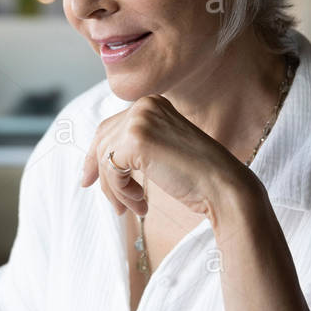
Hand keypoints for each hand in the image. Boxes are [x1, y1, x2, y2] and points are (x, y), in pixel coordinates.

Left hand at [80, 95, 249, 221]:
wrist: (223, 185)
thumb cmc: (196, 175)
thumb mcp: (160, 151)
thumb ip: (132, 147)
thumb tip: (93, 162)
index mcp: (152, 103)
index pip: (109, 128)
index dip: (94, 156)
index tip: (88, 180)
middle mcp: (144, 105)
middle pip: (102, 142)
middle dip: (103, 176)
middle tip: (116, 206)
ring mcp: (139, 119)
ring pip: (104, 158)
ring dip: (117, 190)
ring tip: (135, 207)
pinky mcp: (136, 139)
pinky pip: (111, 170)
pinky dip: (121, 192)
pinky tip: (141, 204)